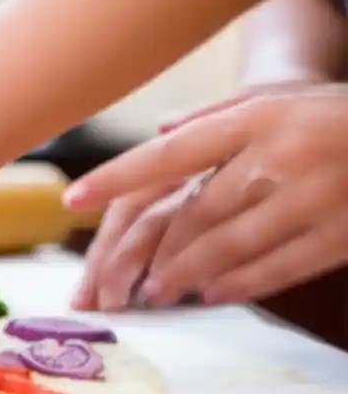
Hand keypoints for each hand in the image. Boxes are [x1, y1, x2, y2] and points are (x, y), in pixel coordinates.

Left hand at [66, 86, 347, 305]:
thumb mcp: (279, 100)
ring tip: (159, 290)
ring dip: (186, 274)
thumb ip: (216, 116)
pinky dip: (238, 284)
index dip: (117, 177)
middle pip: (196, 212)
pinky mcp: (343, 234)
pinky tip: (211, 294)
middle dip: (154, 249)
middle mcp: (281, 156)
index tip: (73, 197)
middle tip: (121, 278)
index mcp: (256, 119)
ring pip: (231, 247)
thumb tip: (158, 134)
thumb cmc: (333, 116)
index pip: (170, 153)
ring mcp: (316, 197)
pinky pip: (278, 268)